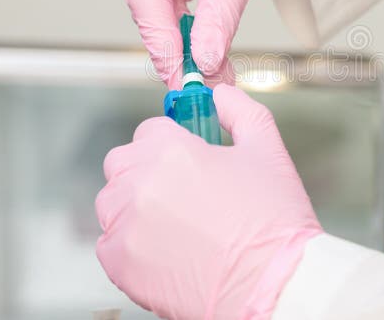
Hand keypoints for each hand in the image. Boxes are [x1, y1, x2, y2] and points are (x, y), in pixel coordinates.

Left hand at [95, 84, 321, 318]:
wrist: (275, 287)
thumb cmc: (274, 222)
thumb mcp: (268, 150)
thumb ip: (241, 112)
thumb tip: (221, 95)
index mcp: (170, 149)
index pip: (149, 131)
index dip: (172, 143)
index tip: (188, 160)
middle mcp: (140, 183)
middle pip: (122, 163)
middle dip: (146, 171)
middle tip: (182, 194)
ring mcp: (126, 225)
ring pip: (112, 203)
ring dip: (134, 207)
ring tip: (175, 225)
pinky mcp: (120, 265)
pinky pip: (108, 244)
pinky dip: (129, 246)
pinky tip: (164, 251)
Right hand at [118, 0, 300, 87]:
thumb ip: (217, 20)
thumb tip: (205, 62)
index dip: (161, 42)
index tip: (178, 76)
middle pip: (150, 6)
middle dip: (174, 46)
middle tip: (193, 84)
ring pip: (164, 9)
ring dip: (186, 41)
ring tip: (209, 74)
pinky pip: (180, 3)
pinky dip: (196, 28)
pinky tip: (210, 53)